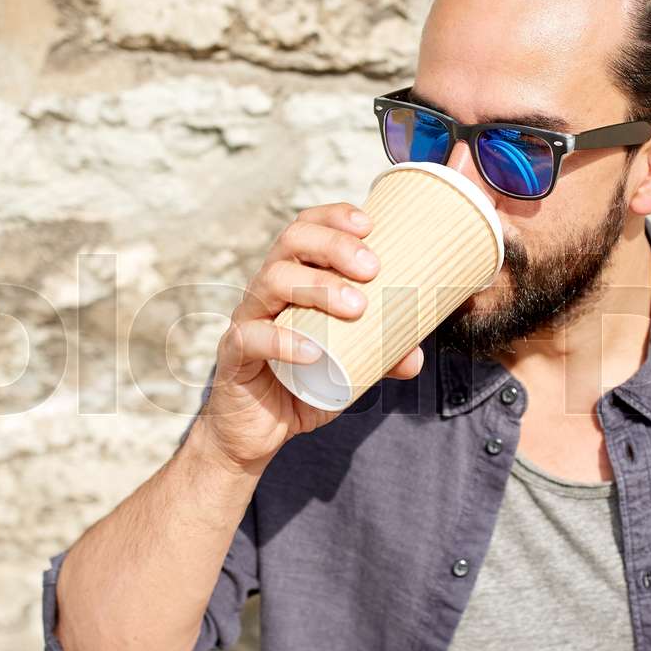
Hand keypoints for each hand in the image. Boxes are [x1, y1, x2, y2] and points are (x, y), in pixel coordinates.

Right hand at [192, 203, 422, 472]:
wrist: (254, 433)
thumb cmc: (298, 386)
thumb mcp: (346, 368)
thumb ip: (379, 357)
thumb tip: (415, 354)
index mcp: (292, 281)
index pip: (305, 229)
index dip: (333, 218)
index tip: (369, 224)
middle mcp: (266, 291)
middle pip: (290, 243)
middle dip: (334, 245)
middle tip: (373, 268)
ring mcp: (247, 319)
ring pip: (272, 281)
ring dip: (317, 287)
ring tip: (356, 306)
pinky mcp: (235, 355)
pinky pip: (253, 337)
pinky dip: (284, 340)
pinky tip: (313, 351)